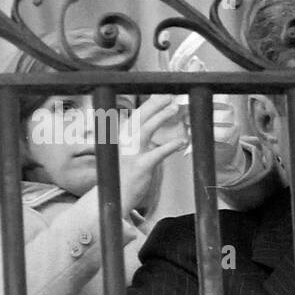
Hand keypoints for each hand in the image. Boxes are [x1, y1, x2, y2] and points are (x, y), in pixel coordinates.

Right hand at [117, 95, 189, 216]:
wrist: (112, 198)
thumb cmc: (123, 178)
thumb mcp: (129, 157)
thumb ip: (138, 144)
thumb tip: (150, 133)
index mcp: (122, 140)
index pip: (135, 118)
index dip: (148, 106)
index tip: (160, 95)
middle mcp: (124, 144)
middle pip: (139, 118)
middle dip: (153, 105)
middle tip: (169, 96)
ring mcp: (132, 155)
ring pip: (146, 130)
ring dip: (160, 117)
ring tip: (175, 109)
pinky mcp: (141, 167)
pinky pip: (157, 153)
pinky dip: (170, 145)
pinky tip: (182, 141)